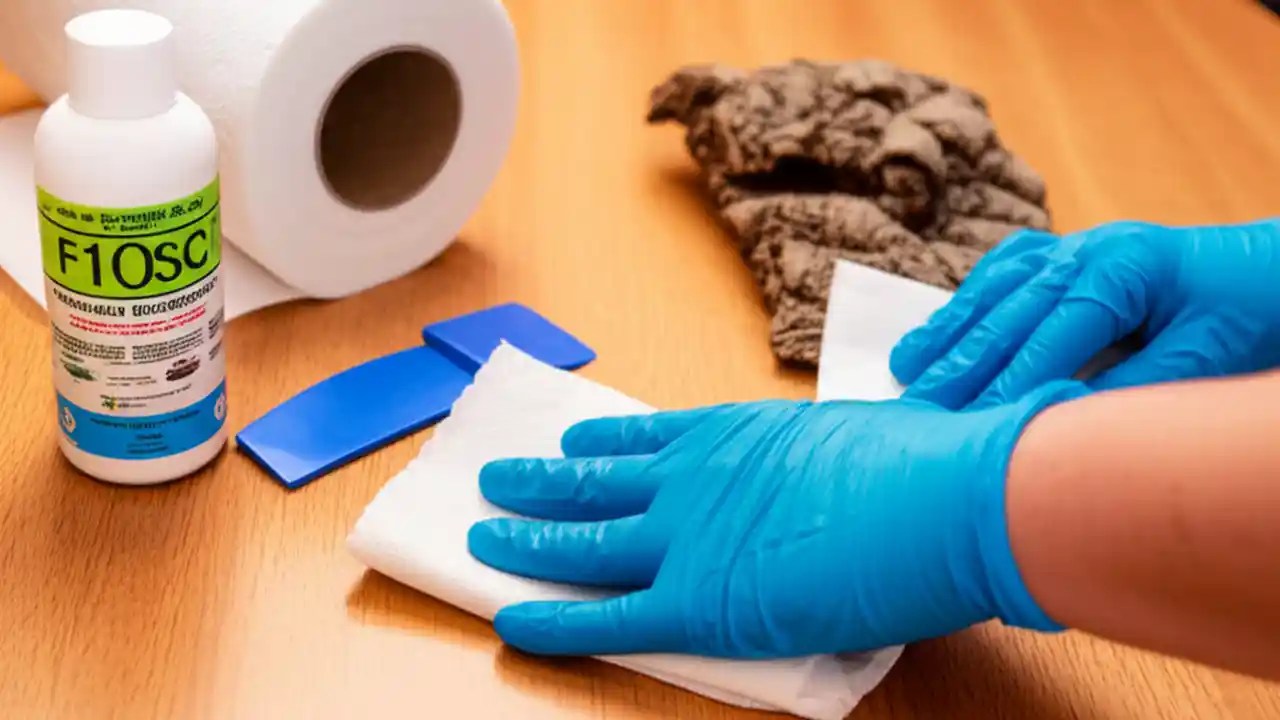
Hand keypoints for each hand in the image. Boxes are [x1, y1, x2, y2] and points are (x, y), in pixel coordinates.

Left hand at [467, 383, 1084, 658]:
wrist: (948, 497)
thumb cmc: (924, 463)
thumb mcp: (856, 436)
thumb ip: (819, 460)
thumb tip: (831, 476)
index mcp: (734, 434)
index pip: (645, 438)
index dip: (599, 444)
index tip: (569, 443)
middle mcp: (693, 479)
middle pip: (593, 483)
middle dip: (539, 484)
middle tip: (496, 478)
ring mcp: (687, 539)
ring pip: (581, 543)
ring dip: (526, 539)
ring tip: (483, 534)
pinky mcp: (697, 604)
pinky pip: (604, 617)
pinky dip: (553, 621)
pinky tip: (512, 621)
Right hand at [890, 220, 1279, 408]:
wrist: (1271, 270)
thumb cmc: (1248, 315)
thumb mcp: (1201, 361)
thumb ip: (1130, 389)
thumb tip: (1058, 424)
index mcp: (1125, 267)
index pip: (1051, 334)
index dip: (1007, 382)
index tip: (968, 426)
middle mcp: (1090, 248)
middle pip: (1009, 311)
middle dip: (960, 362)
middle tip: (916, 405)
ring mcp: (1076, 244)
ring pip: (995, 288)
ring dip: (948, 329)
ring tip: (903, 365)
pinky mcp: (1069, 251)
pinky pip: (1006, 270)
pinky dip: (970, 299)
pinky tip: (943, 324)